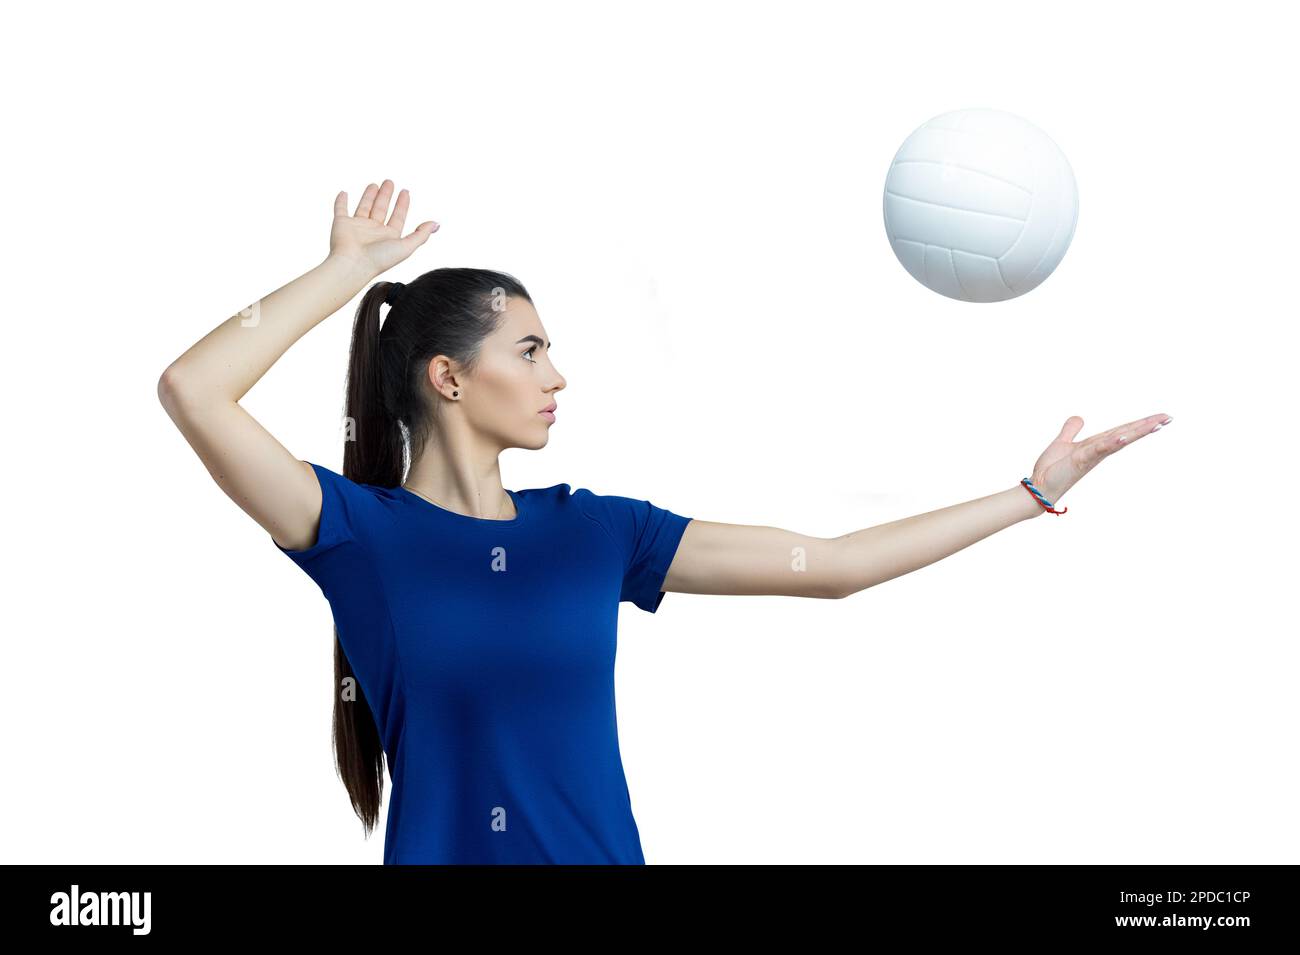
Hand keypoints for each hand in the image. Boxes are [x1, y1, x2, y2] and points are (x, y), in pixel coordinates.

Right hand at [327, 180, 438, 278]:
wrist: (353, 264)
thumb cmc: (379, 259)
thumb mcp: (406, 247)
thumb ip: (421, 235)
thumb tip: (436, 224)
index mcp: (389, 236)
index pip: (398, 217)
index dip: (402, 204)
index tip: (405, 192)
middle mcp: (374, 231)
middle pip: (382, 209)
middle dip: (386, 196)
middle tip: (390, 182)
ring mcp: (357, 227)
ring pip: (364, 207)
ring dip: (369, 196)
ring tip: (375, 184)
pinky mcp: (341, 223)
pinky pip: (340, 209)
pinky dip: (341, 201)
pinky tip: (344, 193)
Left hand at [1029, 413, 1172, 505]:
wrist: (1039, 486)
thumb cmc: (1052, 469)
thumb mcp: (1063, 443)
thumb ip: (1071, 430)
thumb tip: (1079, 418)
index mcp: (1096, 444)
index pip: (1122, 430)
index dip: (1140, 423)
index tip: (1160, 417)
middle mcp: (1098, 450)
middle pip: (1126, 434)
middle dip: (1146, 426)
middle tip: (1168, 418)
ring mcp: (1092, 456)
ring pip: (1118, 440)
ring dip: (1136, 432)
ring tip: (1156, 423)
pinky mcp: (1081, 460)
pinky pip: (1098, 449)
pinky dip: (1110, 443)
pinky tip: (1123, 436)